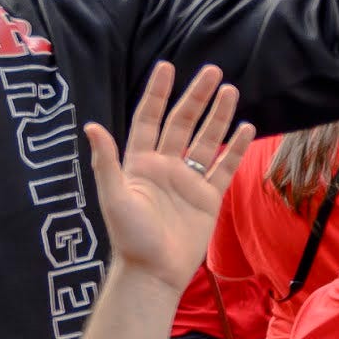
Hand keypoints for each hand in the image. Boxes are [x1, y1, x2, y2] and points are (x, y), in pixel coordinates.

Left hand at [84, 61, 246, 291]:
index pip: (149, 119)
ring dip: (219, 116)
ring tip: (232, 92)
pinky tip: (247, 128)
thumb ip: (107, 162)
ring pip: (206, 140)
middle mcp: (165, 166)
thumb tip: (92, 126)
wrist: (155, 272)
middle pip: (183, 123)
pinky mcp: (208, 197)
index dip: (158, 94)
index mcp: (140, 163)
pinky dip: (236, 148)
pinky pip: (225, 167)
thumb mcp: (114, 198)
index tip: (168, 67)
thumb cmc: (130, 238)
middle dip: (196, 97)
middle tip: (213, 72)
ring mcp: (188, 180)